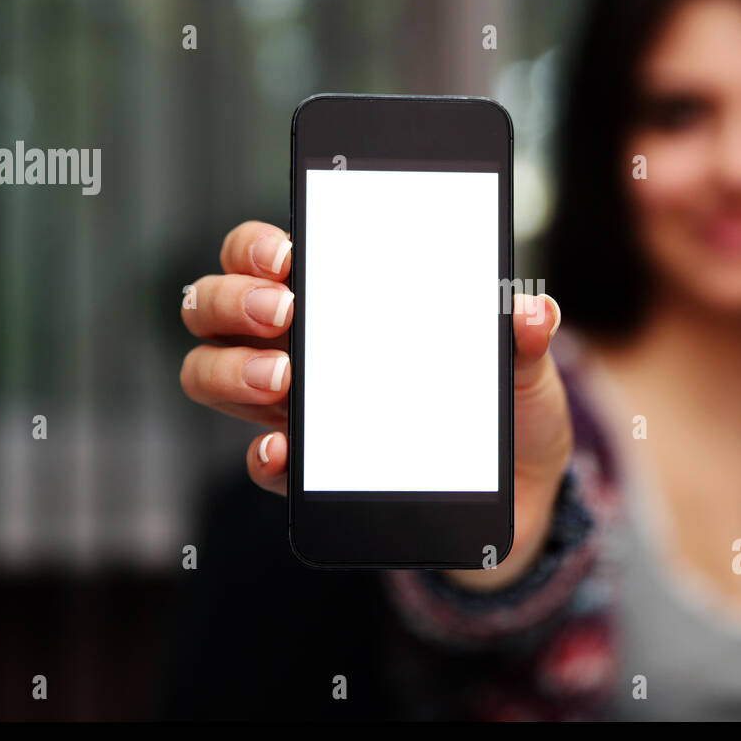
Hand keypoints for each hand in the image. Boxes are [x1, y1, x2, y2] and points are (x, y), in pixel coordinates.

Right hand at [179, 221, 572, 586]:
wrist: (517, 493)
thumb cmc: (506, 408)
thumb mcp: (524, 368)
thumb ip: (525, 337)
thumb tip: (529, 310)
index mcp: (342, 301)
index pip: (265, 256)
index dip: (254, 247)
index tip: (287, 255)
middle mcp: (301, 347)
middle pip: (215, 307)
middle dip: (232, 301)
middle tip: (284, 313)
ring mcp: (296, 409)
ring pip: (211, 374)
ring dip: (230, 370)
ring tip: (283, 380)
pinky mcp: (311, 471)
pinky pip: (262, 461)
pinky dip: (262, 453)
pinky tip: (282, 447)